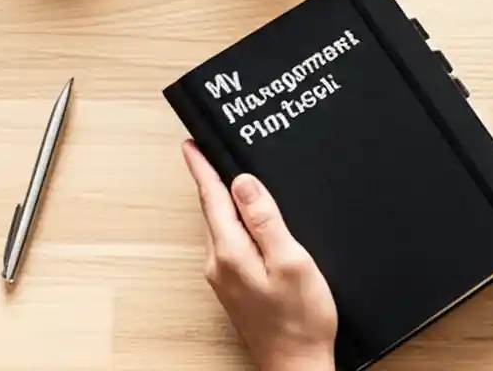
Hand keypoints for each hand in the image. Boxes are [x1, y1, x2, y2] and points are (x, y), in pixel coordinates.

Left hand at [182, 140, 337, 370]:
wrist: (297, 365)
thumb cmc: (301, 319)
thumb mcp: (291, 261)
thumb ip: (265, 221)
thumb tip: (243, 184)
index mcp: (231, 253)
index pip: (211, 199)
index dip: (203, 169)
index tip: (191, 144)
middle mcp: (219, 265)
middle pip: (212, 210)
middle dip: (212, 179)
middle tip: (211, 150)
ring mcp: (225, 278)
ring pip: (220, 226)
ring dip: (223, 200)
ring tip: (229, 176)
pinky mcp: (235, 287)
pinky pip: (229, 242)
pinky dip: (233, 222)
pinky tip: (246, 218)